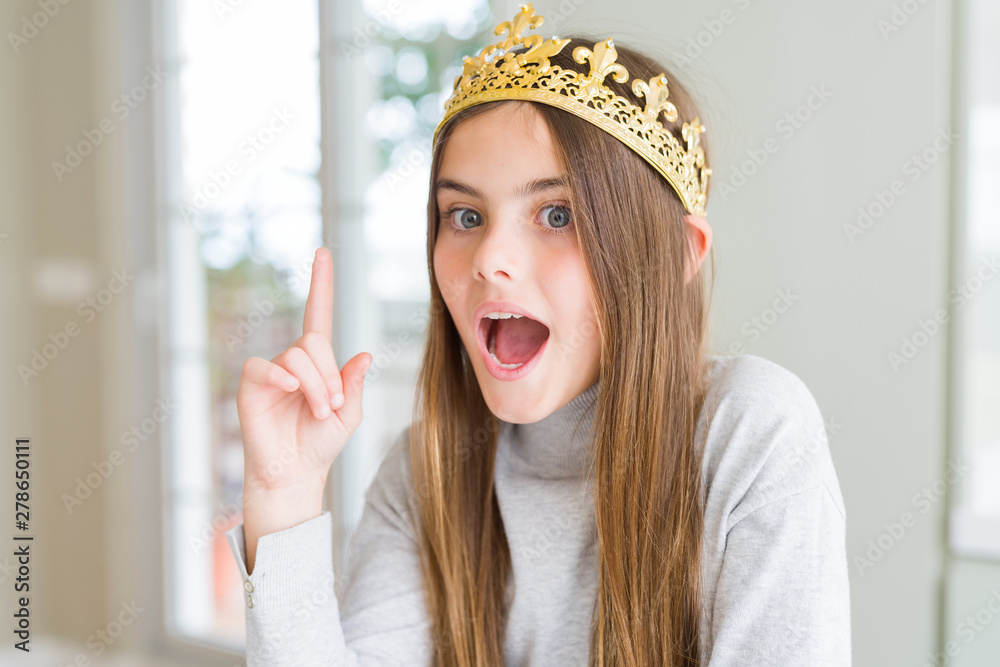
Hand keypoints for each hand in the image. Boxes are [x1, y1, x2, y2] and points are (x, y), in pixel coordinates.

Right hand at [236, 247, 370, 569]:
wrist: (296, 473)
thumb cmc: (321, 444)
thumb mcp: (349, 414)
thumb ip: (354, 384)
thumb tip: (363, 354)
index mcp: (318, 362)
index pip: (318, 314)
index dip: (321, 284)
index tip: (323, 252)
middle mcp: (293, 360)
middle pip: (314, 342)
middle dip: (330, 374)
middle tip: (333, 406)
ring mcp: (271, 371)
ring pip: (298, 356)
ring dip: (316, 385)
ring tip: (319, 413)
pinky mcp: (252, 385)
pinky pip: (264, 366)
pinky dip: (283, 377)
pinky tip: (292, 392)